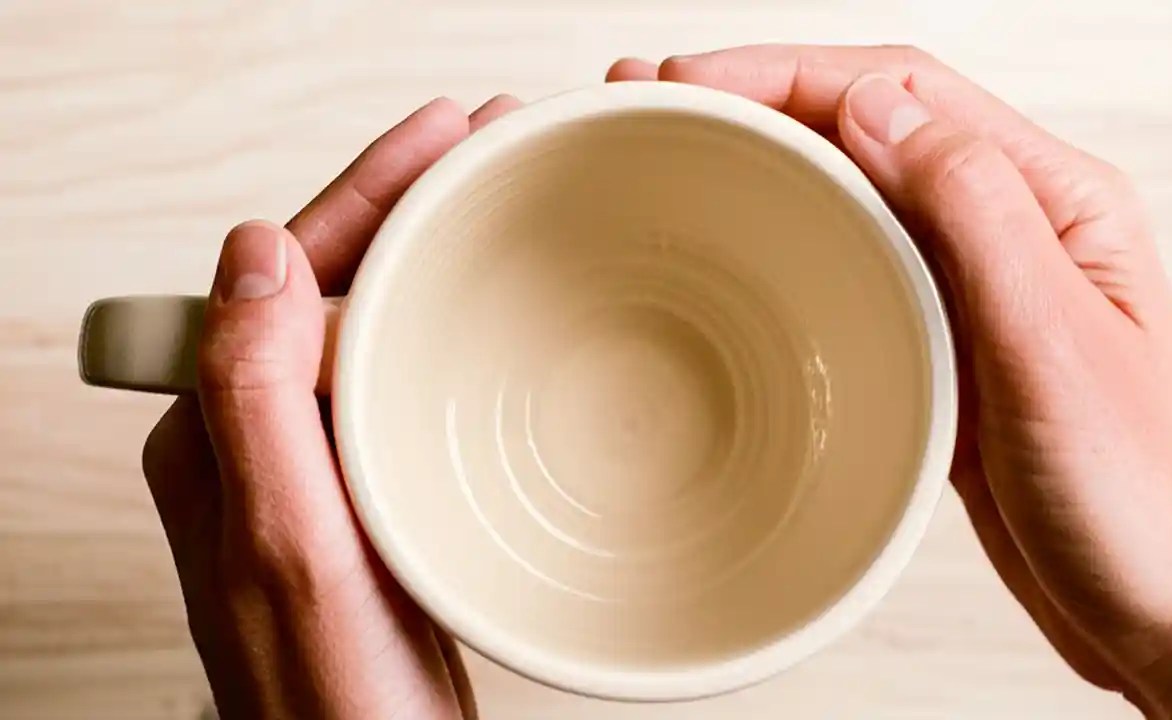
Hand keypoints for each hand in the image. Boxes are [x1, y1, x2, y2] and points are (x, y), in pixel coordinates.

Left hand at [141, 94, 521, 719]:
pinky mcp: (374, 495)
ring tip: (503, 203)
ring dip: (436, 257)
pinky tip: (498, 315)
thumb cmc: (331, 702)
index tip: (442, 134)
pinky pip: (405, 380)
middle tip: (495, 146)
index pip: (283, 277)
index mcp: (220, 439)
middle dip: (411, 206)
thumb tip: (254, 250)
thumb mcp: (289, 546)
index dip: (364, 193)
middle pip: (332, 285)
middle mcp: (261, 443)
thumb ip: (255, 400)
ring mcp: (320, 468)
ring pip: (374, 325)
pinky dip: (453, 329)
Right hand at [607, 47, 1171, 716]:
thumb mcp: (1056, 341)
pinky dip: (796, 248)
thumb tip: (876, 106)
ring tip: (684, 155)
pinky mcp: (947, 358)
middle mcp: (1016, 234)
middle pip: (872, 130)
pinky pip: (861, 276)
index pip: (908, 93)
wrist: (1171, 620)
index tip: (691, 80)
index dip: (788, 72)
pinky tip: (750, 254)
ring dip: (771, 167)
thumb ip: (973, 210)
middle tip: (656, 101)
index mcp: (1059, 203)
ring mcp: (977, 296)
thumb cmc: (1147, 503)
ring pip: (859, 199)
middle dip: (759, 103)